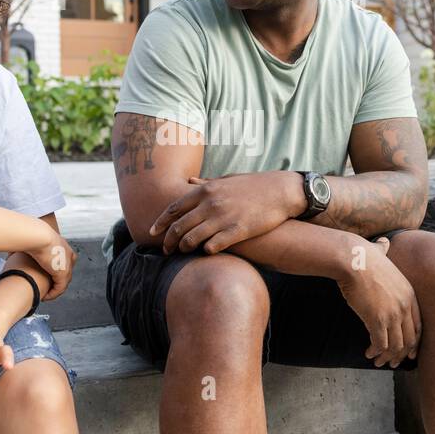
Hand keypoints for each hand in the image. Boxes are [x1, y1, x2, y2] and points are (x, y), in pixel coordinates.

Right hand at [25, 229, 75, 299]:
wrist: (37, 236)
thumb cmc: (30, 236)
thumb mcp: (31, 241)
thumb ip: (27, 247)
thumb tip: (13, 251)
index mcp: (62, 246)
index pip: (62, 261)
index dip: (53, 271)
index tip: (42, 277)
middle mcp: (68, 256)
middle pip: (65, 273)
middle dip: (54, 282)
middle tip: (43, 288)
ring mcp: (67, 265)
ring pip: (62, 283)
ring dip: (53, 290)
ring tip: (42, 294)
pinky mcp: (63, 274)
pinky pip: (60, 289)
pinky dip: (52, 294)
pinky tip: (44, 297)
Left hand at [150, 171, 304, 254]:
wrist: (282, 191)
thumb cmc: (254, 185)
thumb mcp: (227, 180)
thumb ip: (206, 183)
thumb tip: (189, 181)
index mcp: (205, 189)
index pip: (173, 209)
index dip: (159, 223)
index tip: (152, 233)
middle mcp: (210, 203)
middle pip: (178, 227)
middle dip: (169, 241)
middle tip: (166, 250)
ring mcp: (223, 218)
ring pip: (191, 239)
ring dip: (184, 249)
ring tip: (184, 253)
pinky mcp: (237, 231)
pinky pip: (212, 246)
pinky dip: (205, 252)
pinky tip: (206, 253)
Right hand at [337, 236, 421, 367]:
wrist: (354, 260)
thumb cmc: (363, 256)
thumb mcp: (382, 254)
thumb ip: (384, 251)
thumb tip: (383, 242)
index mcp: (409, 293)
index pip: (418, 325)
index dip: (415, 341)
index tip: (410, 352)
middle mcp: (405, 306)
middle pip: (409, 338)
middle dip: (401, 354)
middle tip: (392, 363)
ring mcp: (393, 314)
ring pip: (396, 345)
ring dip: (387, 356)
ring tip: (377, 361)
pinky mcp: (378, 320)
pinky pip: (381, 344)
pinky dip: (375, 352)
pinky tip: (368, 354)